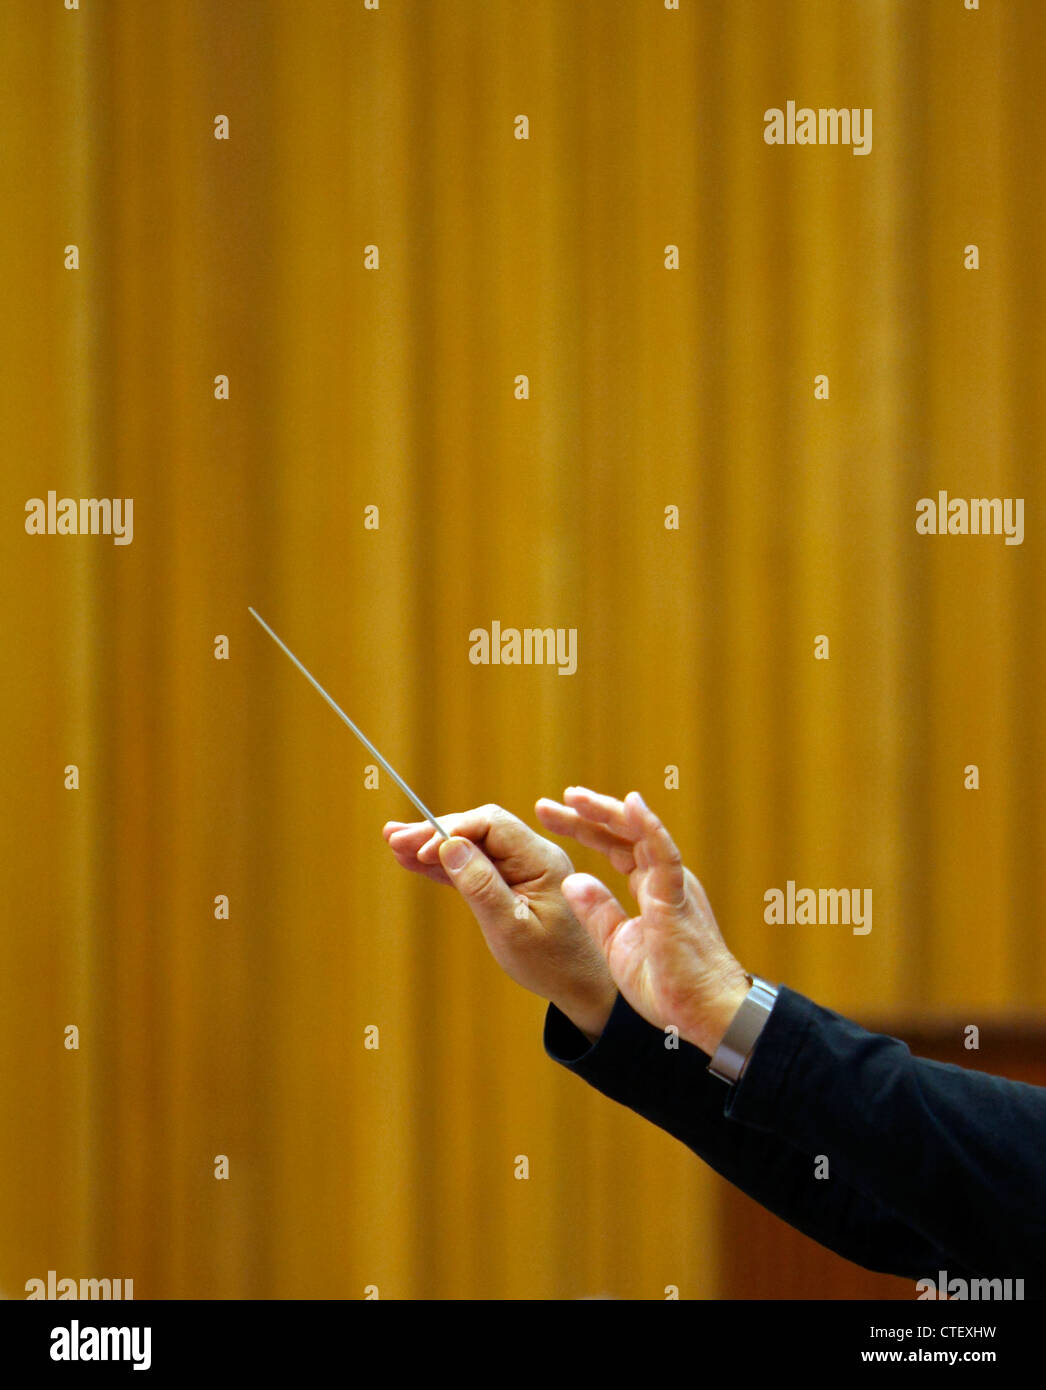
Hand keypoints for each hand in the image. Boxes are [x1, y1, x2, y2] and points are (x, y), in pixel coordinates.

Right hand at [382, 805, 617, 1041]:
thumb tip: (449, 844)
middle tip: (392, 837)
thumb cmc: (552, 963)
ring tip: (393, 844)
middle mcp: (534, 855)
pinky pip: (476, 867)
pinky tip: (416, 862)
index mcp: (542, 859)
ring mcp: (523, 868)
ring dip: (435, 846)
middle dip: (435, 832)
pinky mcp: (513, 884)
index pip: (492, 824)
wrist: (582, 988)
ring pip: (473, 846)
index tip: (421, 849)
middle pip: (478, 829)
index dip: (453, 830)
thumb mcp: (511, 929)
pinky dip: (446, 865)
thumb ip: (480, 885)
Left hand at [535, 787, 750, 1055]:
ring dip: (607, 812)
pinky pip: (665, 855)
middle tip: (549, 802)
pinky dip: (648, 827)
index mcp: (652, 888)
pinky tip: (630, 805)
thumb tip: (572, 881)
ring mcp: (673, 884)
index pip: (614, 846)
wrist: (707, 1015)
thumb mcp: (618, 945)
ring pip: (641, 834)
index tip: (548, 813)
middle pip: (623, 833)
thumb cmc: (669, 986)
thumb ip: (598, 912)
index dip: (583, 828)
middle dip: (586, 815)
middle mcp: (664, 878)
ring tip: (573, 797)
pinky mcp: (679, 898)